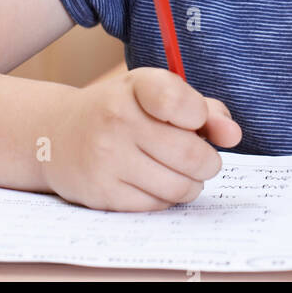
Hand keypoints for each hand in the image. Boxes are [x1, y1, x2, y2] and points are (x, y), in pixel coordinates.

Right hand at [45, 66, 241, 210]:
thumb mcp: (158, 94)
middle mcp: (118, 120)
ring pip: (179, 186)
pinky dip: (168, 198)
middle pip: (190, 154)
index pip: (177, 100)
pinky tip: (158, 183)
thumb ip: (204, 108)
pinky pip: (157, 205)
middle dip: (208, 161)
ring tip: (184, 172)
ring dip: (192, 183)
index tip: (197, 121)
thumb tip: (233, 135)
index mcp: (136, 87)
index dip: (200, 115)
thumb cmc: (122, 111)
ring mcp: (107, 159)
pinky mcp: (102, 194)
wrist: (58, 136)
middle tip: (203, 158)